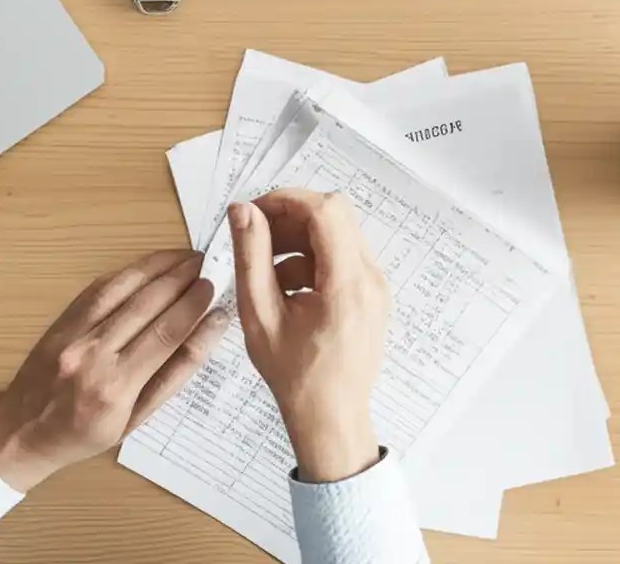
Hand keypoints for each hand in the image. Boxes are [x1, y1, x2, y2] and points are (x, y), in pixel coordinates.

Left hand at [0, 250, 227, 491]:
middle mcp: (93, 355)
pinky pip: (101, 288)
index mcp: (116, 388)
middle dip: (183, 278)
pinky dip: (131, 272)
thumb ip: (175, 373)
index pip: (166, 334)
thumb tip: (210, 328)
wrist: (22, 433)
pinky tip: (152, 264)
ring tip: (187, 257)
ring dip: (160, 266)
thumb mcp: (139, 418)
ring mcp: (74, 334)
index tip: (217, 286)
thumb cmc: (88, 434)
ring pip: (124, 288)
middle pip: (148, 304)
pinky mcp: (63, 321)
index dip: (194, 305)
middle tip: (210, 264)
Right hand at [228, 189, 389, 482]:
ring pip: (338, 234)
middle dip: (291, 217)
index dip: (285, 200)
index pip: (325, 211)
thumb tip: (243, 212)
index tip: (253, 211)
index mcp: (346, 284)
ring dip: (299, 240)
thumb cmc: (295, 377)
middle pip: (335, 216)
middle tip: (255, 234)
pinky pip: (343, 257)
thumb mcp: (260, 316)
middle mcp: (370, 279)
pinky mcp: (372, 295)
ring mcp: (376, 287)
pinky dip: (312, 259)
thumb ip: (250, 258)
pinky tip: (286, 288)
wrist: (330, 419)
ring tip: (265, 270)